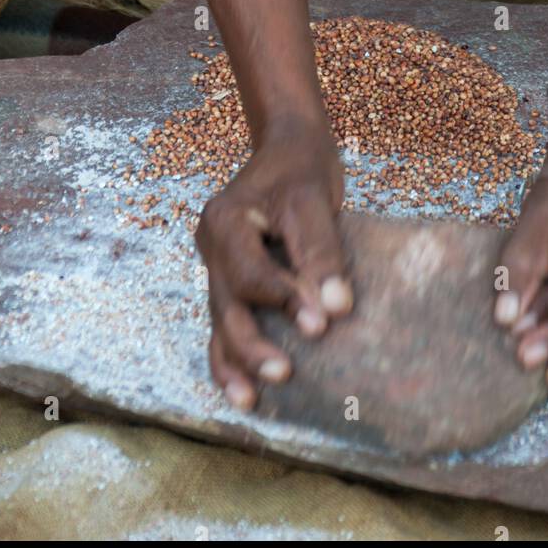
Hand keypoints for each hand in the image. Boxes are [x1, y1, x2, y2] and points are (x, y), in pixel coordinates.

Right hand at [195, 124, 352, 409]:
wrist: (289, 146)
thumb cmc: (302, 168)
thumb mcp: (314, 200)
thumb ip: (321, 252)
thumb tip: (336, 309)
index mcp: (225, 221)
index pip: (250, 274)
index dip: (283, 301)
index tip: (320, 325)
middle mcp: (212, 246)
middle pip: (226, 305)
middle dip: (251, 345)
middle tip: (284, 373)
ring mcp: (216, 265)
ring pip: (219, 321)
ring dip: (235, 360)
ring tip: (250, 401)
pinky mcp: (230, 279)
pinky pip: (224, 321)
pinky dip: (230, 354)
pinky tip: (242, 389)